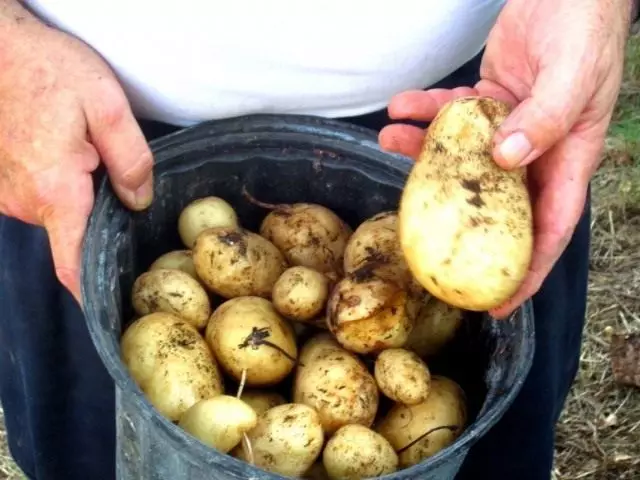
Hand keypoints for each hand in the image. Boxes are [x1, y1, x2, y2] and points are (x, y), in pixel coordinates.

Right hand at [0, 5, 153, 303]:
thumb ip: (131, 160)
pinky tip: (76, 161)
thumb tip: (140, 203)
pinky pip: (43, 200)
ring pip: (59, 217)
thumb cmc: (51, 70)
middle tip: (132, 210)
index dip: (92, 294)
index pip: (72, 264)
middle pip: (75, 238)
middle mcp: (26, 203)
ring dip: (83, 204)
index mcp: (56, 191)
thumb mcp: (107, 106)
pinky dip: (64, 193)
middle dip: (104, 229)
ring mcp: (9, 194)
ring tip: (101, 172)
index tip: (114, 313)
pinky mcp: (3, 181)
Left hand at [379, 0, 630, 317]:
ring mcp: (507, 128)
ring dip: (422, 155)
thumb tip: (507, 159)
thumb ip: (545, 119)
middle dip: (458, 226)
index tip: (498, 302)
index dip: (526, 272)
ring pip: (460, 157)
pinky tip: (400, 107)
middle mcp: (534, 151)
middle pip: (493, 203)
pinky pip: (450, 116)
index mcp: (567, 159)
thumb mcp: (574, 77)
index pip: (549, 230)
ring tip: (389, 142)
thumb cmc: (584, 30)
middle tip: (421, 246)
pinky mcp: (486, 102)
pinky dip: (423, 113)